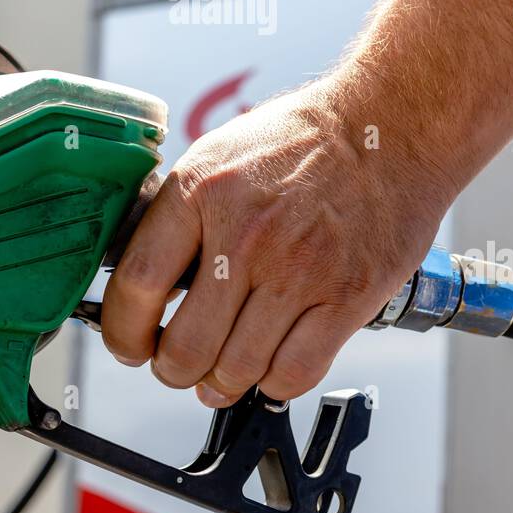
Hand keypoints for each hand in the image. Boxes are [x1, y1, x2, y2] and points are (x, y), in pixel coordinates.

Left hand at [101, 67, 450, 406]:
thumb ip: (183, 215)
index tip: (130, 344)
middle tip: (178, 366)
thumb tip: (147, 281)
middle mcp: (245, 233)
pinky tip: (270, 368)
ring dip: (221, 385)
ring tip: (223, 375)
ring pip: (236, 371)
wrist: (388, 127)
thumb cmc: (304, 140)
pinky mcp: (345, 297)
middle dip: (173, 370)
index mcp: (202, 191)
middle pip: (185, 346)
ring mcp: (298, 270)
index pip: (137, 284)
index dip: (124, 332)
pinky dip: (274, 385)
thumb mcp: (221, 155)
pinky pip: (294, 373)